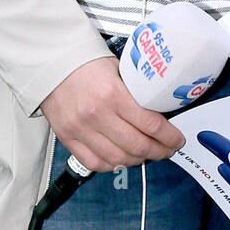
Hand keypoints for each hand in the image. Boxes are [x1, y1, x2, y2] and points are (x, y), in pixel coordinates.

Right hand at [40, 55, 185, 172]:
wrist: (52, 64)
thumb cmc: (88, 64)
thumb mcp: (119, 70)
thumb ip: (136, 92)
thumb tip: (159, 110)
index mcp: (113, 94)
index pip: (150, 124)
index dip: (169, 137)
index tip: (177, 139)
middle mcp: (97, 115)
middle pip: (137, 145)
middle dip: (158, 151)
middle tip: (167, 150)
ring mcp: (81, 130)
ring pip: (118, 159)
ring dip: (138, 160)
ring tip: (147, 155)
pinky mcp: (68, 138)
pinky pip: (95, 163)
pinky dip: (113, 165)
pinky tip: (123, 159)